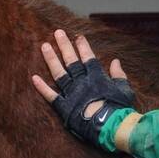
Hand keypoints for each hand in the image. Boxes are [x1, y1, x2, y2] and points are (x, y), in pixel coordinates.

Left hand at [31, 30, 135, 146]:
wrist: (109, 124)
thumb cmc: (119, 108)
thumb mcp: (124, 89)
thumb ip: (119, 75)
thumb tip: (116, 61)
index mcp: (97, 77)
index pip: (88, 58)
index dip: (83, 46)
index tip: (78, 36)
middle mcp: (82, 82)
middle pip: (71, 61)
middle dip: (64, 46)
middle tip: (58, 33)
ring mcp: (71, 93)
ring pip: (59, 73)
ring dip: (51, 59)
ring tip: (45, 46)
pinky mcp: (64, 106)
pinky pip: (51, 96)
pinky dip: (42, 87)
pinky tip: (34, 78)